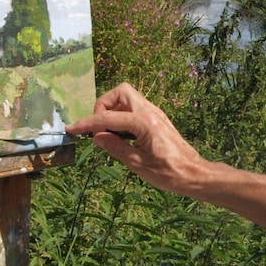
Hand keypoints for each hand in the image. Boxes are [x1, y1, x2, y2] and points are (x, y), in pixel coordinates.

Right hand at [67, 83, 208, 195]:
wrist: (194, 173)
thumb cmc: (168, 173)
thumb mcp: (137, 164)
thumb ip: (115, 147)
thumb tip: (96, 136)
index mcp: (144, 122)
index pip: (108, 118)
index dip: (86, 123)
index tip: (71, 128)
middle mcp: (150, 112)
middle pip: (121, 92)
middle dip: (104, 104)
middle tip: (98, 127)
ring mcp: (155, 113)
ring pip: (128, 97)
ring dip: (113, 109)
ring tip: (107, 132)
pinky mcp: (158, 119)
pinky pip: (135, 107)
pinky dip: (123, 114)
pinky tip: (119, 134)